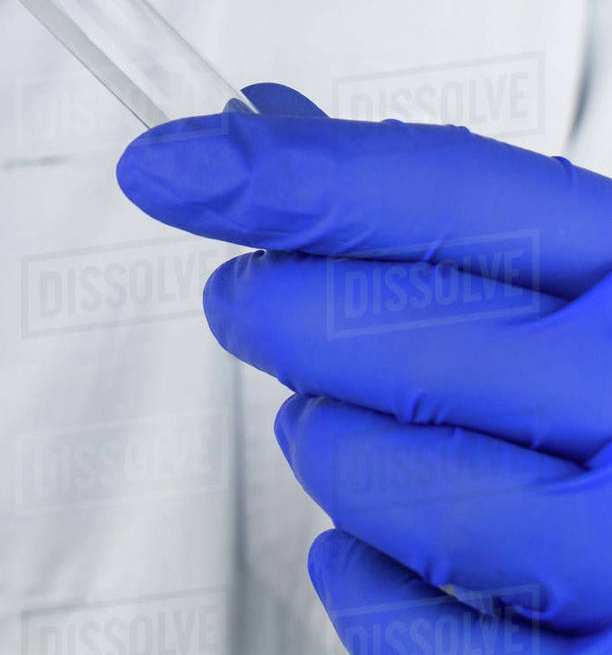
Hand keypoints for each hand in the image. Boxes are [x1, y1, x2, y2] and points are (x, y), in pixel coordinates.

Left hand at [117, 88, 611, 653]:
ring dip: (318, 442)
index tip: (172, 165)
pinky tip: (367, 545)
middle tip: (247, 303)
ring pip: (369, 471)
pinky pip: (396, 618)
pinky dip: (353, 575)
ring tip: (335, 425)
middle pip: (374, 323)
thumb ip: (415, 207)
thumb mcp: (558, 275)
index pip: (436, 188)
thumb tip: (266, 126)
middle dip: (273, 309)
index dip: (284, 172)